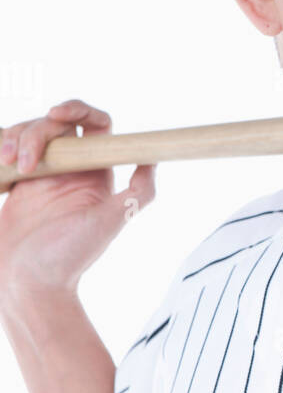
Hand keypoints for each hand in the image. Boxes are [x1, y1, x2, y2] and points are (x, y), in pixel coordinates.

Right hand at [0, 99, 155, 295]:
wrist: (27, 283)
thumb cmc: (69, 257)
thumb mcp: (111, 222)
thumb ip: (139, 192)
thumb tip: (156, 157)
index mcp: (95, 173)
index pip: (94, 124)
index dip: (78, 108)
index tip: (57, 113)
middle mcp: (70, 170)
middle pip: (54, 125)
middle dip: (36, 132)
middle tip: (27, 163)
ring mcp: (40, 175)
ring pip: (27, 134)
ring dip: (14, 139)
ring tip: (9, 165)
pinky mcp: (15, 183)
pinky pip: (6, 151)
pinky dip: (1, 148)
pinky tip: (0, 163)